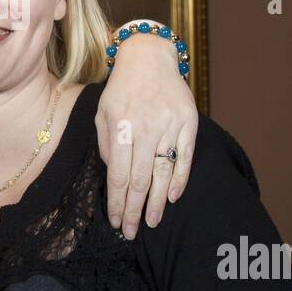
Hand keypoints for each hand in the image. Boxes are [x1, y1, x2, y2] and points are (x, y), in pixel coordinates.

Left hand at [95, 33, 198, 238]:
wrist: (149, 58)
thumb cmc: (122, 88)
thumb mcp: (102, 112)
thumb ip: (106, 145)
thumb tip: (114, 176)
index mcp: (121, 126)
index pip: (119, 176)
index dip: (118, 203)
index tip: (117, 222)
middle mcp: (147, 127)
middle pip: (141, 180)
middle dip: (135, 210)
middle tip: (133, 232)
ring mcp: (170, 125)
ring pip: (164, 173)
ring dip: (157, 202)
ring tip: (152, 222)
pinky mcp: (189, 121)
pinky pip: (185, 157)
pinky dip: (179, 180)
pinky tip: (171, 197)